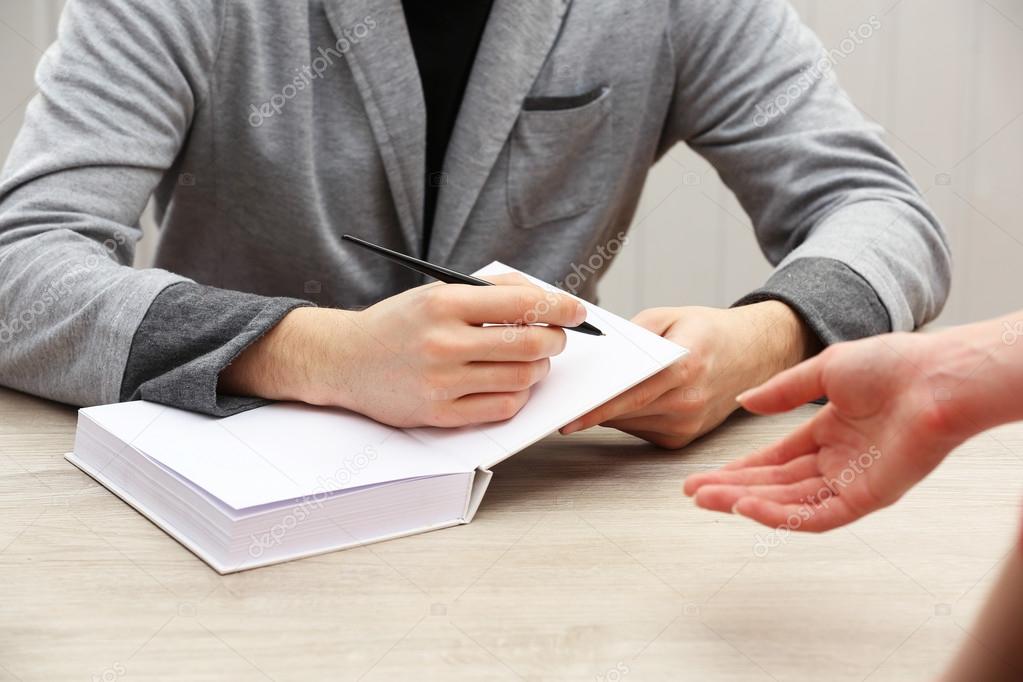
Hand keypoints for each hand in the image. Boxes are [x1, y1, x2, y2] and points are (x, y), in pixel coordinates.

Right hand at [220, 274, 587, 426]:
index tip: (576, 311)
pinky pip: (500, 409)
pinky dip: (517, 397)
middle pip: (529, 344)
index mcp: (444, 302)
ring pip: (520, 379)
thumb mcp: (437, 291)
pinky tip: (512, 385)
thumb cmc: (400, 323)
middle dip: (555, 340)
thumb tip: (545, 296)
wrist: (345, 359)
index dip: (559, 306)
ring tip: (533, 360)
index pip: (522, 302)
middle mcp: (443, 341)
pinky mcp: (438, 413)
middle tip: (557, 338)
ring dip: (538, 369)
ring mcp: (440, 381)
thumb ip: (490, 290)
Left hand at [560, 301, 817, 448]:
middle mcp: (689, 402)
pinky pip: (641, 430)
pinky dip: (627, 417)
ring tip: (592, 394)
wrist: (757, 353)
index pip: (631, 395)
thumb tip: (602, 356)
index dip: (597, 408)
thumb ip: (635, 333)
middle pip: (625, 413)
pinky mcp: (684, 439)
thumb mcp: (671, 316)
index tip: (569, 417)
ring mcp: (688, 425)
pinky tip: (625, 400)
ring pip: (629, 424)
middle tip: (566, 400)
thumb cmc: (712, 331)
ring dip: (609, 412)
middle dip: (594, 406)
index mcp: (687, 367)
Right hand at [683, 331, 985, 531]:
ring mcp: (852, 481)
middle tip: (694, 494)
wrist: (937, 378)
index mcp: (830, 432)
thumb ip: (782, 392)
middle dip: (731, 488)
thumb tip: (744, 402)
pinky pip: (817, 514)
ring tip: (708, 500)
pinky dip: (781, 515)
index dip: (738, 468)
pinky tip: (747, 507)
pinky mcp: (867, 498)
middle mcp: (839, 461)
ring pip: (788, 502)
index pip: (774, 459)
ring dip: (746, 502)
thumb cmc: (895, 365)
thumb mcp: (825, 369)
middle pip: (774, 483)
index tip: (704, 475)